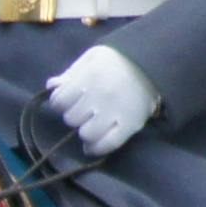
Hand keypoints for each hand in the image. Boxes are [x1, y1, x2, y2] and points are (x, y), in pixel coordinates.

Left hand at [41, 43, 161, 158]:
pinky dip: (96, 148)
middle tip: (84, 111)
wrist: (155, 63)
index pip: (59, 101)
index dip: (61, 102)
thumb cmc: (119, 59)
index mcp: (88, 77)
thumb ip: (71, 73)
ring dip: (85, 130)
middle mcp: (100, 96)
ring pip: (86, 134)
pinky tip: (92, 145)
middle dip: (74, 115)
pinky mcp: (130, 125)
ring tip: (91, 124)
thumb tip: (51, 86)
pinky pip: (107, 145)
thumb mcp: (92, 58)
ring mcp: (115, 112)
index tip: (69, 101)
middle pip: (71, 119)